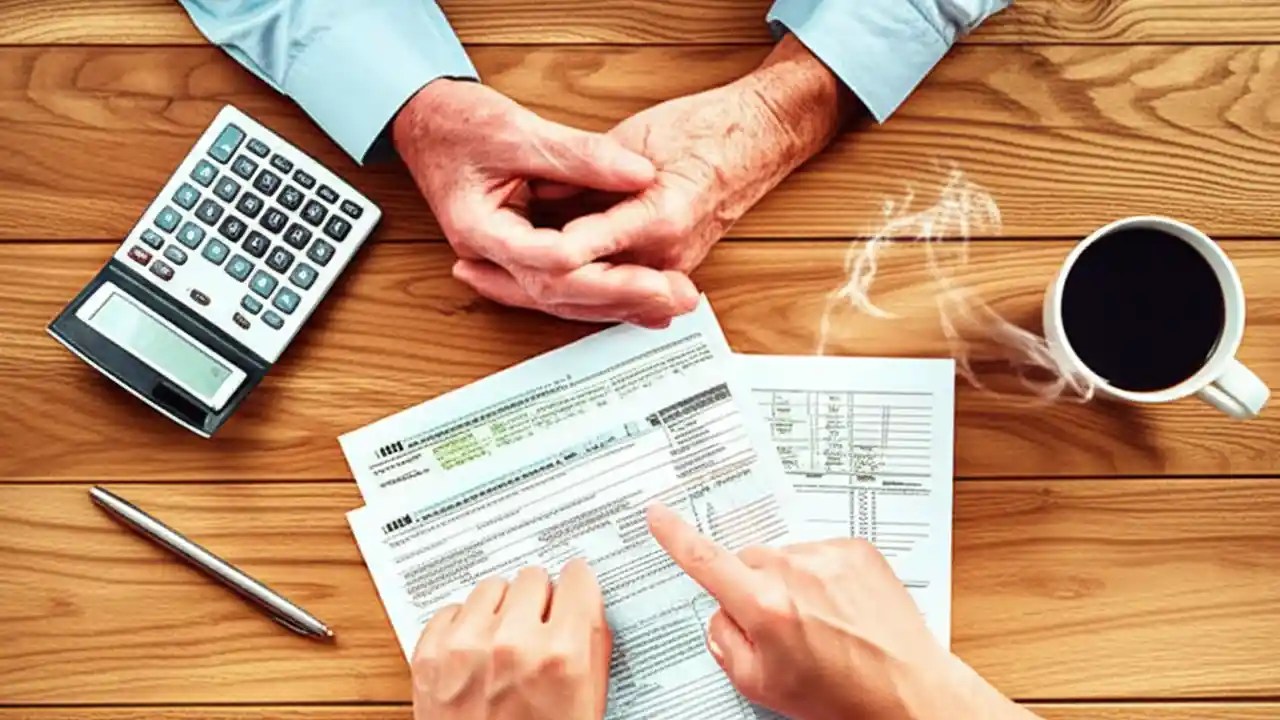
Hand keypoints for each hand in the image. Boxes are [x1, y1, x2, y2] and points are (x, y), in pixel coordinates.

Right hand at [393, 79, 696, 323]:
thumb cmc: (456, 124)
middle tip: (675, 297)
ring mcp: (505, 259)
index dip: (598, 264)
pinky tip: (637, 298)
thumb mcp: (519, 129)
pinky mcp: (521, 253)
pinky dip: (601, 290)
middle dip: (622, 297)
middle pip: (560, 291)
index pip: (546, 260)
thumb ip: (581, 155)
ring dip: (617, 303)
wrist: (425, 122)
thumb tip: (639, 173)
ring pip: (563, 296)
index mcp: (480, 229)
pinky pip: (563, 281)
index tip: (645, 265)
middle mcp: (491, 256)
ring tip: (668, 304)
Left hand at [411, 560, 611, 719]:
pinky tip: (476, 653)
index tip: (574, 593)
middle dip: (540, 600)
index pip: (577, 578)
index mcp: (560, 656)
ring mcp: (465, 647)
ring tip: (505, 641)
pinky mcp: (429, 654)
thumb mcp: (588, 705)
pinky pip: (453, 608)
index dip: (578, 589)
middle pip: (534, 577)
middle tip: (539, 628)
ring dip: (502, 609)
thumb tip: (589, 602)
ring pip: (492, 587)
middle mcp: (512, 643)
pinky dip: (465, 626)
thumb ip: (593, 647)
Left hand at [453, 34, 857, 326]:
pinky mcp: (669, 268)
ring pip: (596, 299)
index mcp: (659, 216)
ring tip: (489, 280)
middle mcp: (665, 253)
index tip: (495, 253)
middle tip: (476, 273)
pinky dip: (576, 292)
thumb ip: (585, 170)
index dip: (534, 255)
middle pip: (583, 288)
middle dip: (525, 282)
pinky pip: (615, 294)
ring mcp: (669, 266)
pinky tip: (539, 285)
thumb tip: (539, 191)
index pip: (582, 249)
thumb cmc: (707, 132)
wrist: (758, 140)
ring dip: (544, 292)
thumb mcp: (635, 138)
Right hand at [646, 503, 1038, 719]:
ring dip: (791, 582)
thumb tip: (720, 614)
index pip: (704, 561)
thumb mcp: (760, 685)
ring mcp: (828, 556)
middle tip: (780, 627)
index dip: (674, 535)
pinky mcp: (856, 550)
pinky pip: (819, 553)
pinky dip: (822, 576)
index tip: (658, 515)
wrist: (906, 692)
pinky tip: (840, 608)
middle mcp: (794, 573)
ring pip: (785, 558)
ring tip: (821, 622)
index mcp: (764, 607)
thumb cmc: (838, 695)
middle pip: (748, 563)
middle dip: (753, 588)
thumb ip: (724, 643)